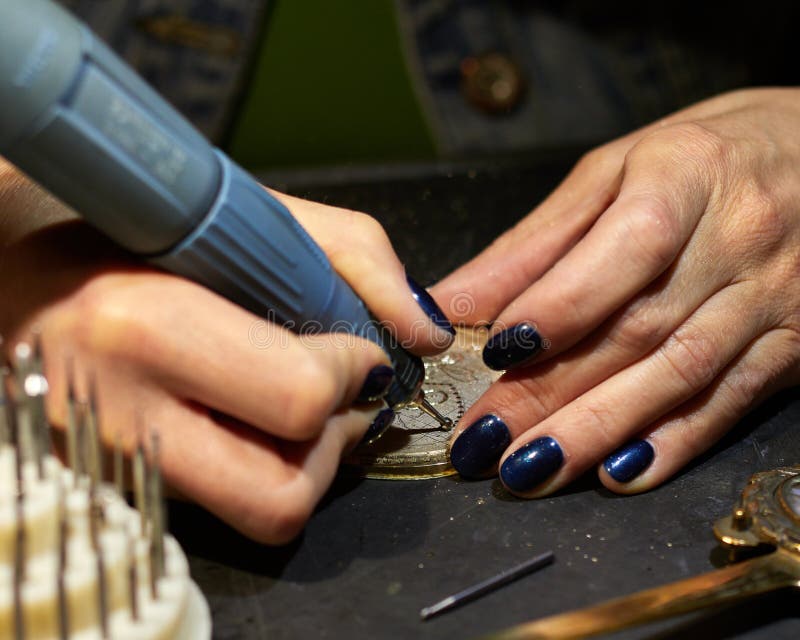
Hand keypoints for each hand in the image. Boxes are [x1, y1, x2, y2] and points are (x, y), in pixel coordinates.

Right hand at [0, 164, 453, 542]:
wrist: (18, 262)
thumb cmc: (139, 226)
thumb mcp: (253, 212)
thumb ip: (357, 261)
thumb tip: (425, 335)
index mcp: (144, 328)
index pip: (298, 397)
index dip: (352, 372)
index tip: (355, 347)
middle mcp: (120, 413)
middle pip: (283, 491)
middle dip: (336, 441)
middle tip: (337, 391)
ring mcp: (112, 462)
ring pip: (257, 514)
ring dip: (306, 464)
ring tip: (296, 403)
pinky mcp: (114, 483)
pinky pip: (221, 504)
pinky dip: (264, 467)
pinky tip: (254, 415)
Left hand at [433, 88, 799, 495]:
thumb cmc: (704, 158)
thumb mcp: (614, 172)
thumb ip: (534, 243)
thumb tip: (451, 302)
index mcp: (685, 176)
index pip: (626, 250)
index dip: (560, 307)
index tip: (496, 353)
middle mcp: (737, 239)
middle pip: (638, 328)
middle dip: (552, 391)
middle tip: (483, 439)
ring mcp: (772, 298)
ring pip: (679, 376)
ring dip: (599, 431)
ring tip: (528, 471)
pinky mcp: (793, 345)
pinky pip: (730, 401)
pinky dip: (672, 443)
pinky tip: (618, 475)